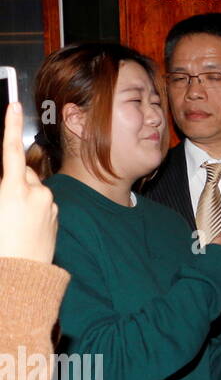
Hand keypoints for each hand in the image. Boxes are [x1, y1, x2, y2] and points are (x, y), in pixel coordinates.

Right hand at [0, 102, 58, 262]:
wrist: (21, 275)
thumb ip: (4, 189)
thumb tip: (8, 182)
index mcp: (13, 190)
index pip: (11, 151)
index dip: (9, 126)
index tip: (12, 104)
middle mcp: (35, 192)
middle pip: (23, 173)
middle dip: (13, 180)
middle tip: (3, 205)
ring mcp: (49, 204)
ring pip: (33, 188)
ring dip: (24, 196)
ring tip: (14, 221)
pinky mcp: (57, 215)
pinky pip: (43, 203)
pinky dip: (34, 207)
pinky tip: (25, 226)